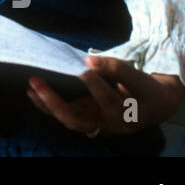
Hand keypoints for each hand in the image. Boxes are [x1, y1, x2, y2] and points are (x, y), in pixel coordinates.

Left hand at [26, 55, 184, 137]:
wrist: (154, 105)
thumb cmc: (145, 88)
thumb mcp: (137, 76)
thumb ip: (115, 67)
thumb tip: (88, 60)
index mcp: (126, 114)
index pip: (107, 99)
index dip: (94, 84)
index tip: (83, 65)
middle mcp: (108, 124)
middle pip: (78, 120)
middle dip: (54, 103)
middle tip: (36, 83)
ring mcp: (96, 124)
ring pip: (69, 119)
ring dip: (47, 105)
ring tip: (31, 88)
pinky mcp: (88, 119)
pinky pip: (67, 115)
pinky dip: (50, 106)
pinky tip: (35, 92)